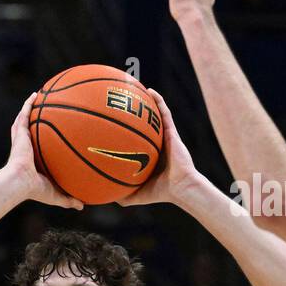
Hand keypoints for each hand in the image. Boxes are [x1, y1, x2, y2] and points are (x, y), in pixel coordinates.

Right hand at [5, 91, 82, 208]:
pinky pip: (24, 115)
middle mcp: (28, 146)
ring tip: (41, 95)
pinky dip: (28, 104)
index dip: (48, 139)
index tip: (57, 132)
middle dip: (40, 119)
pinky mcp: (19, 133)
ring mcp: (22, 139)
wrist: (20, 183)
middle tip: (50, 109)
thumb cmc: (35, 190)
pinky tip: (36, 94)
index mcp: (35, 158)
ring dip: (33, 108)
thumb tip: (83, 205)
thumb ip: (68, 198)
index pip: (42, 146)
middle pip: (34, 129)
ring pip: (27, 119)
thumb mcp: (55, 194)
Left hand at [115, 89, 200, 206]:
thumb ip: (123, 195)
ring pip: (155, 115)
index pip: (135, 140)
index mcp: (149, 155)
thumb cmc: (162, 193)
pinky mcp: (173, 133)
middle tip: (120, 101)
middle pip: (143, 124)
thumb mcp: (137, 194)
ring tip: (135, 88)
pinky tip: (151, 90)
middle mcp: (156, 143)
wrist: (181, 188)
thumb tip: (104, 197)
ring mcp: (165, 137)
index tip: (111, 123)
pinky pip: (165, 113)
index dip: (125, 131)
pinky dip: (159, 101)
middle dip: (134, 112)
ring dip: (146, 101)